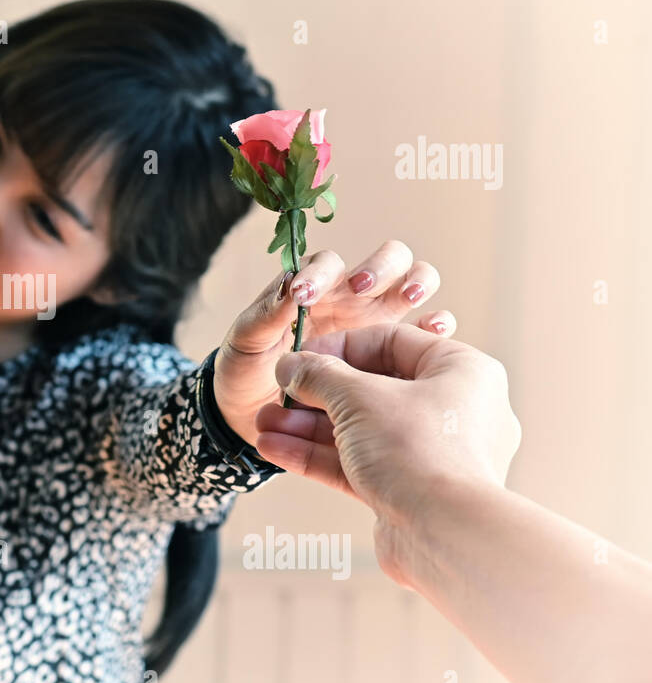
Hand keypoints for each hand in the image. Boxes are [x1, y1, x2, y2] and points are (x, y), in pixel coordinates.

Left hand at [212, 239, 453, 447]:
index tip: (303, 295)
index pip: (328, 264)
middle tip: (361, 288)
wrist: (257, 420)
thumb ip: (264, 315)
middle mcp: (352, 301)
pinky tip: (433, 333)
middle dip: (379, 267)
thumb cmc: (247, 374)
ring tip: (408, 297)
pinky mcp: (398, 356)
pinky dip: (436, 327)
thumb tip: (289, 284)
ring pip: (413, 285)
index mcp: (313, 291)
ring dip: (416, 282)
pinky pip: (426, 335)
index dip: (320, 274)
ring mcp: (379, 325)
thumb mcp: (246, 344)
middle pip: (385, 262)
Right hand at [252, 322, 521, 583]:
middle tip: (276, 394)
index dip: (338, 347)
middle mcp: (452, 409)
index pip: (391, 342)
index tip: (299, 358)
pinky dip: (317, 456)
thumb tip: (290, 366)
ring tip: (262, 426)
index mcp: (460, 371)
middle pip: (370, 389)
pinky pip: (358, 464)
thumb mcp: (358, 398)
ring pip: (358, 430)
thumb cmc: (419, 451)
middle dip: (313, 394)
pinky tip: (274, 449)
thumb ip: (318, 376)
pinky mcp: (408, 490)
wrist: (445, 535)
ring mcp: (431, 453)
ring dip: (306, 427)